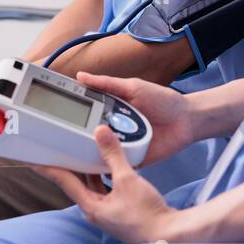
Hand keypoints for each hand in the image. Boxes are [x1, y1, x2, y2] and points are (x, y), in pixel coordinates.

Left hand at [34, 126, 185, 243]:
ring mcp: (107, 213)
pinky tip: (108, 166)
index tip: (33, 159)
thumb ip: (113, 155)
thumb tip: (101, 132)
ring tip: (81, 152)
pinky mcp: (118, 211)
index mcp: (91, 206)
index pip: (63, 181)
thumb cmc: (147, 214)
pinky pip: (104, 190)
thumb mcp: (128, 179)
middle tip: (56, 150)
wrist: (168, 234)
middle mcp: (95, 211)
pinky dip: (103, 177)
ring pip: (91, 187)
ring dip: (87, 170)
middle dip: (67, 166)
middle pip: (75, 184)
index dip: (47, 168)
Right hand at [73, 71, 196, 166]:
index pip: (88, 113)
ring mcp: (123, 144)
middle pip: (91, 134)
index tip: (56, 118)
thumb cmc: (162, 100)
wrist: (187, 120)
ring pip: (102, 151)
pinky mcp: (133, 159)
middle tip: (61, 142)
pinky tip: (96, 168)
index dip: (75, 116)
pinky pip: (118, 164)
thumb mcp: (132, 87)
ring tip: (74, 157)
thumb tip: (80, 76)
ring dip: (92, 153)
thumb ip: (107, 83)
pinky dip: (110, 165)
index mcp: (111, 109)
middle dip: (79, 138)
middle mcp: (114, 127)